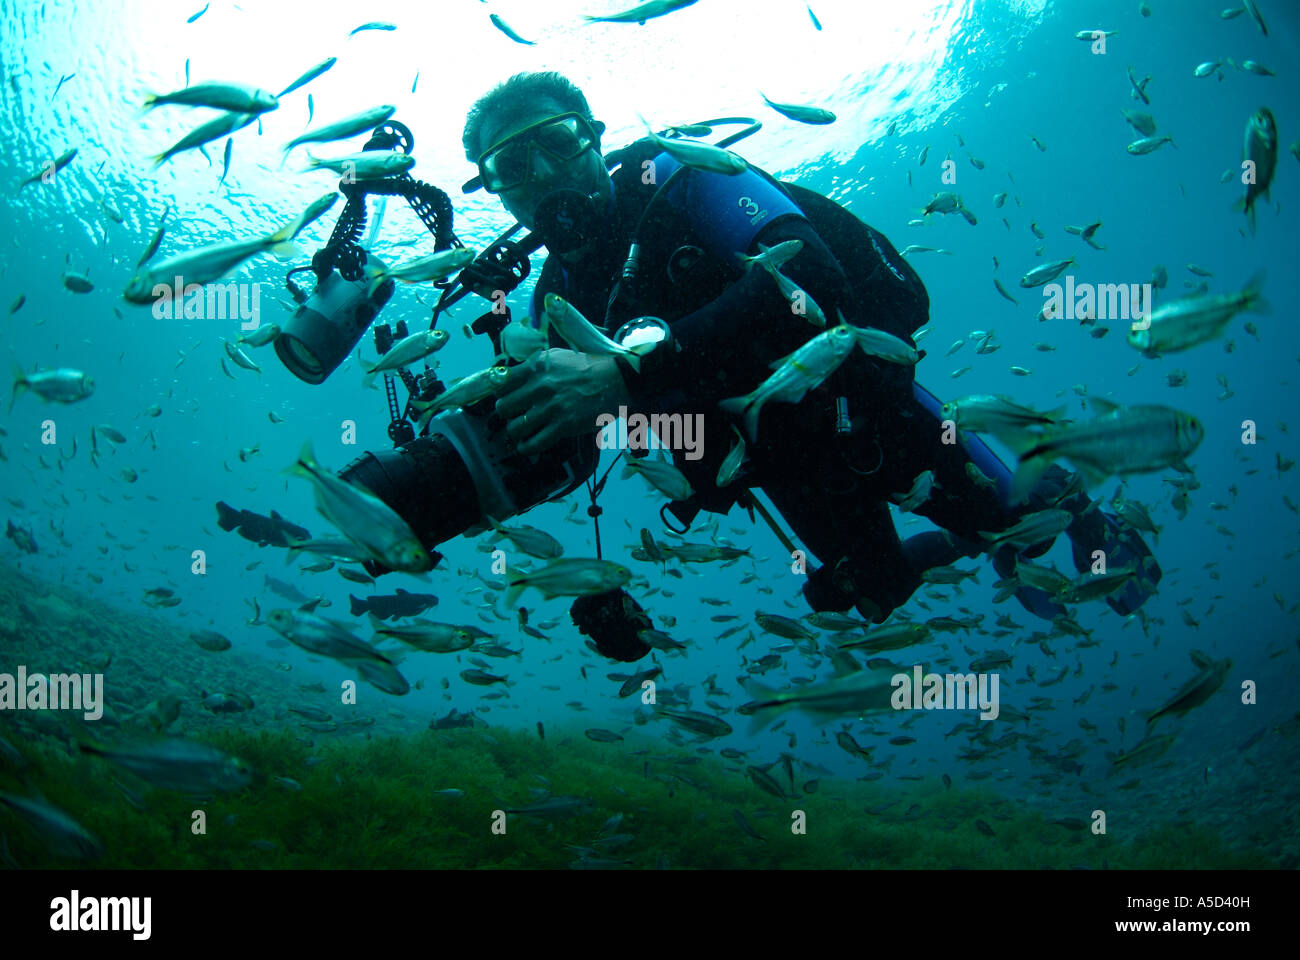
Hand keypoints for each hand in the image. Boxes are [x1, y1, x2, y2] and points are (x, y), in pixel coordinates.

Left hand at [493, 349, 631, 455]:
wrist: (616, 381)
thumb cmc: (588, 368)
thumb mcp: (557, 357)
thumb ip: (534, 365)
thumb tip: (512, 377)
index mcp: (537, 366)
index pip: (501, 382)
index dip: (500, 393)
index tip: (505, 397)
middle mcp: (540, 386)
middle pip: (503, 407)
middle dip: (506, 414)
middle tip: (514, 415)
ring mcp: (551, 408)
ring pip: (515, 428)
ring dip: (516, 432)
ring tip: (522, 431)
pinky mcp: (563, 426)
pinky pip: (533, 443)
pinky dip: (526, 447)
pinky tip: (527, 445)